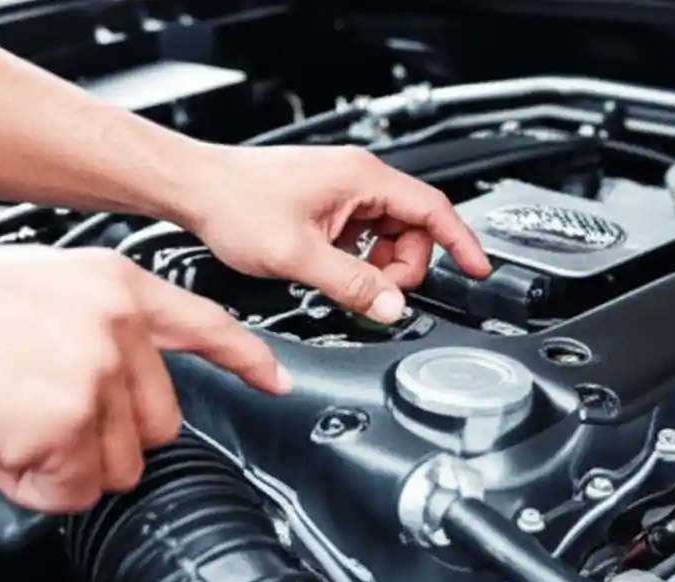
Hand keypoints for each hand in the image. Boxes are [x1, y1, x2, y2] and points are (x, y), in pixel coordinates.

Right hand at [0, 245, 287, 512]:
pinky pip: (70, 493)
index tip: (275, 382)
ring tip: (5, 422)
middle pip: (159, 429)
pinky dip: (30, 485)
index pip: (206, 325)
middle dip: (103, 441)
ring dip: (62, 466)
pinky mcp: (63, 422)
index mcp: (114, 285)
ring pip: (116, 469)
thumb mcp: (37, 290)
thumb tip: (120, 388)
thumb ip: (94, 332)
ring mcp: (94, 373)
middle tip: (36, 416)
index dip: (246, 360)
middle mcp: (116, 325)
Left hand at [185, 145, 491, 322]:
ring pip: (385, 238)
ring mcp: (341, 193)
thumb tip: (390, 308)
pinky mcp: (325, 207)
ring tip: (343, 284)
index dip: (462, 243)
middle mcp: (357, 180)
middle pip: (411, 232)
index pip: (434, 210)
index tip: (479, 269)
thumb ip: (351, 285)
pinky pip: (360, 239)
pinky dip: (355, 262)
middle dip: (403, 269)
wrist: (194, 189)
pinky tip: (329, 273)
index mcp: (362, 180)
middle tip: (375, 296)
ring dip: (375, 268)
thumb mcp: (298, 256)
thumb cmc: (235, 204)